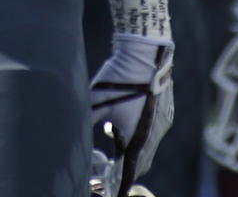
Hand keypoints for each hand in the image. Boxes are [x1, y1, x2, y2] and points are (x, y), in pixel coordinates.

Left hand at [90, 33, 173, 194]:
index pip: (129, 170)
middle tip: (112, 169)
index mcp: (137, 138)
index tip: (115, 189)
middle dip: (128, 168)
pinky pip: (153, 132)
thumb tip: (73, 133)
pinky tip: (126, 122)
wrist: (146, 54)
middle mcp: (153, 135)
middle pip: (141, 162)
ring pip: (148, 146)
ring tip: (114, 139)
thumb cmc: (119, 79)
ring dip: (133, 149)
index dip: (121, 181)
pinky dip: (141, 135)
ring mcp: (162, 123)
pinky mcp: (165, 111)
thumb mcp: (96, 101)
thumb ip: (86, 120)